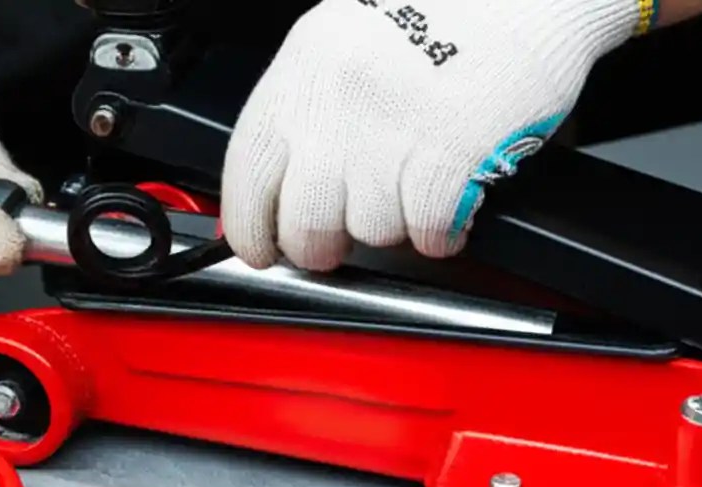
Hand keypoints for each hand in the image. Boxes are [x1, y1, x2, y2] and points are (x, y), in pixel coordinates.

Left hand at [220, 0, 652, 270]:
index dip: (252, 229)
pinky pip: (428, 231)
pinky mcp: (449, 153)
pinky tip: (453, 204)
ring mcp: (391, 132)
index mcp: (301, 75)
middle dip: (326, 246)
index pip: (248, 179)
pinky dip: (442, 234)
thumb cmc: (440, 12)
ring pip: (371, 233)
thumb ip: (307, 113)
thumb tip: (279, 188)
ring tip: (416, 192)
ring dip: (396, 229)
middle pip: (305, 227)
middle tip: (346, 234)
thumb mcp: (341, 45)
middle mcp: (337, 105)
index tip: (265, 248)